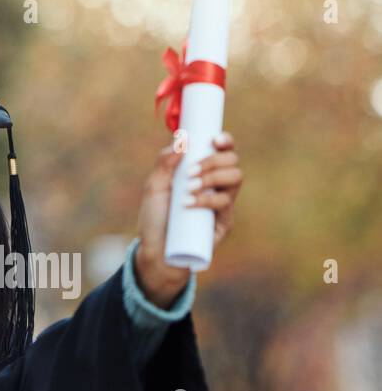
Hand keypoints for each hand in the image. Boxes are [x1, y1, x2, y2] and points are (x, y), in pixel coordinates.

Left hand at [134, 132, 242, 306]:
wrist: (156, 251)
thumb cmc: (154, 218)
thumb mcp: (153, 187)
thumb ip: (164, 163)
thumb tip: (181, 140)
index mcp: (201, 172)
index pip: (222, 151)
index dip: (225, 141)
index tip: (215, 139)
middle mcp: (216, 185)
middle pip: (233, 161)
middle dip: (214, 161)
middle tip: (191, 172)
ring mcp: (222, 203)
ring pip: (236, 178)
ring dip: (213, 177)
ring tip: (189, 188)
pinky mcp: (224, 222)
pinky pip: (225, 204)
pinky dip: (207, 200)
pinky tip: (188, 204)